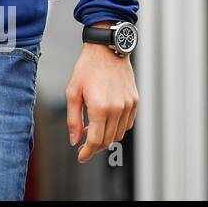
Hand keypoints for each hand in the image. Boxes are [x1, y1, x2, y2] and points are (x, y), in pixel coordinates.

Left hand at [66, 33, 138, 162]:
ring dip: (106, 137)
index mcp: (100, 107)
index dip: (87, 152)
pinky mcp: (135, 101)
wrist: (106, 50)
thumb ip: (73, 119)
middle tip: (83, 144)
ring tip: (93, 130)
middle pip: (108, 139)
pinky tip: (106, 122)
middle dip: (95, 146)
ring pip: (119, 134)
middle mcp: (118, 109)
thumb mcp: (72, 92)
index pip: (96, 140)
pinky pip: (128, 123)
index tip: (80, 157)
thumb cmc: (87, 69)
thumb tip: (74, 140)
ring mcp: (129, 105)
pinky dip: (117, 128)